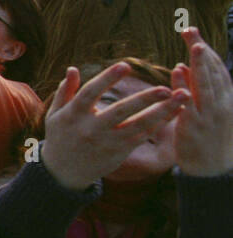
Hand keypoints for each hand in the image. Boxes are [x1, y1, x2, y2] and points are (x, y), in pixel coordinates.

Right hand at [39, 62, 186, 190]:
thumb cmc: (60, 137)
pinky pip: (143, 135)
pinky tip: (174, 111)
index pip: (91, 93)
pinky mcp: (119, 151)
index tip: (125, 65)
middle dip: (145, 99)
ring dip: (162, 111)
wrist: (63, 173)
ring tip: (181, 97)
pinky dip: (160, 123)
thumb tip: (73, 69)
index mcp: (73, 114)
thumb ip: (65, 91)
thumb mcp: (55, 114)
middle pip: (121, 111)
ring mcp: (107, 141)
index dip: (107, 78)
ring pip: (139, 125)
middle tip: (166, 88)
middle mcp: (91, 128)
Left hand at [171, 27, 232, 175]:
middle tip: (190, 31)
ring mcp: (210, 114)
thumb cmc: (206, 136)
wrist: (213, 168)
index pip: (216, 68)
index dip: (206, 50)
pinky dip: (183, 85)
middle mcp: (221, 103)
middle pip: (212, 71)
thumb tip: (179, 66)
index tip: (192, 32)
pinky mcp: (195, 125)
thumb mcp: (207, 109)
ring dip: (200, 64)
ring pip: (205, 84)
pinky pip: (189, 102)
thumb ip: (194, 88)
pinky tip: (176, 72)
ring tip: (194, 46)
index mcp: (226, 97)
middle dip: (201, 50)